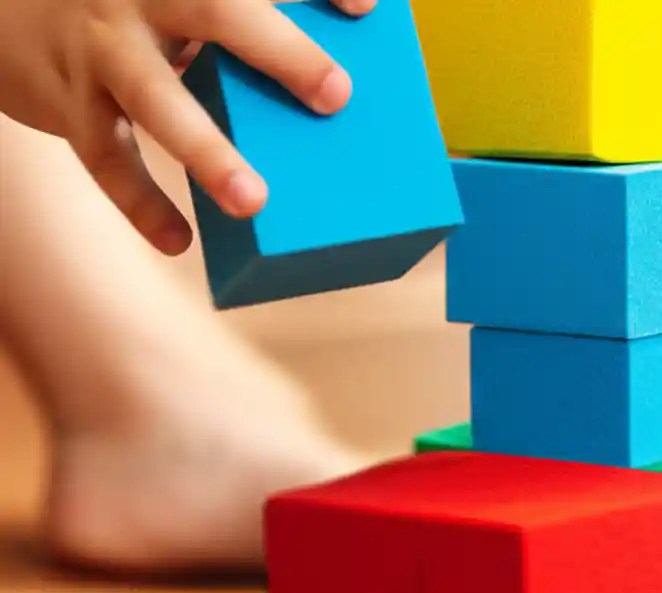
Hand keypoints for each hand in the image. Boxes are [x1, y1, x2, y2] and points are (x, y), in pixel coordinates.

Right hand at [0, 0, 375, 254]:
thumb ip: (240, 26)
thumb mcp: (177, 3)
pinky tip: (180, 240)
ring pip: (156, 99)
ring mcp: (101, 49)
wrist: (6, 12)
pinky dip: (142, 203)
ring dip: (208, 152)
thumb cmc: (129, 11)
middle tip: (337, 98)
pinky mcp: (69, 103)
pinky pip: (107, 158)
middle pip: (216, 11)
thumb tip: (338, 83)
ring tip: (254, 201)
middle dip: (280, 52)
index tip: (366, 11)